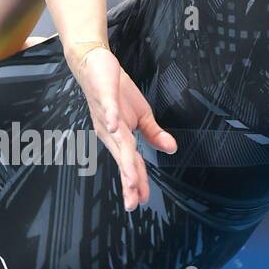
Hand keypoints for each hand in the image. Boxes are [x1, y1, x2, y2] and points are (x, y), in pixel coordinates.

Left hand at [67, 45, 176, 209]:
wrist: (95, 66)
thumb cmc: (116, 93)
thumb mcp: (141, 115)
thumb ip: (154, 134)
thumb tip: (172, 149)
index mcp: (121, 138)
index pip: (131, 164)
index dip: (137, 183)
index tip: (142, 201)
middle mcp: (111, 132)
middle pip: (123, 159)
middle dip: (129, 181)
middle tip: (133, 202)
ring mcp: (108, 116)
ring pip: (118, 141)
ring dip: (125, 161)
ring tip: (130, 179)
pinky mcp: (106, 97)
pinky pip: (109, 109)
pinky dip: (112, 118)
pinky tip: (115, 127)